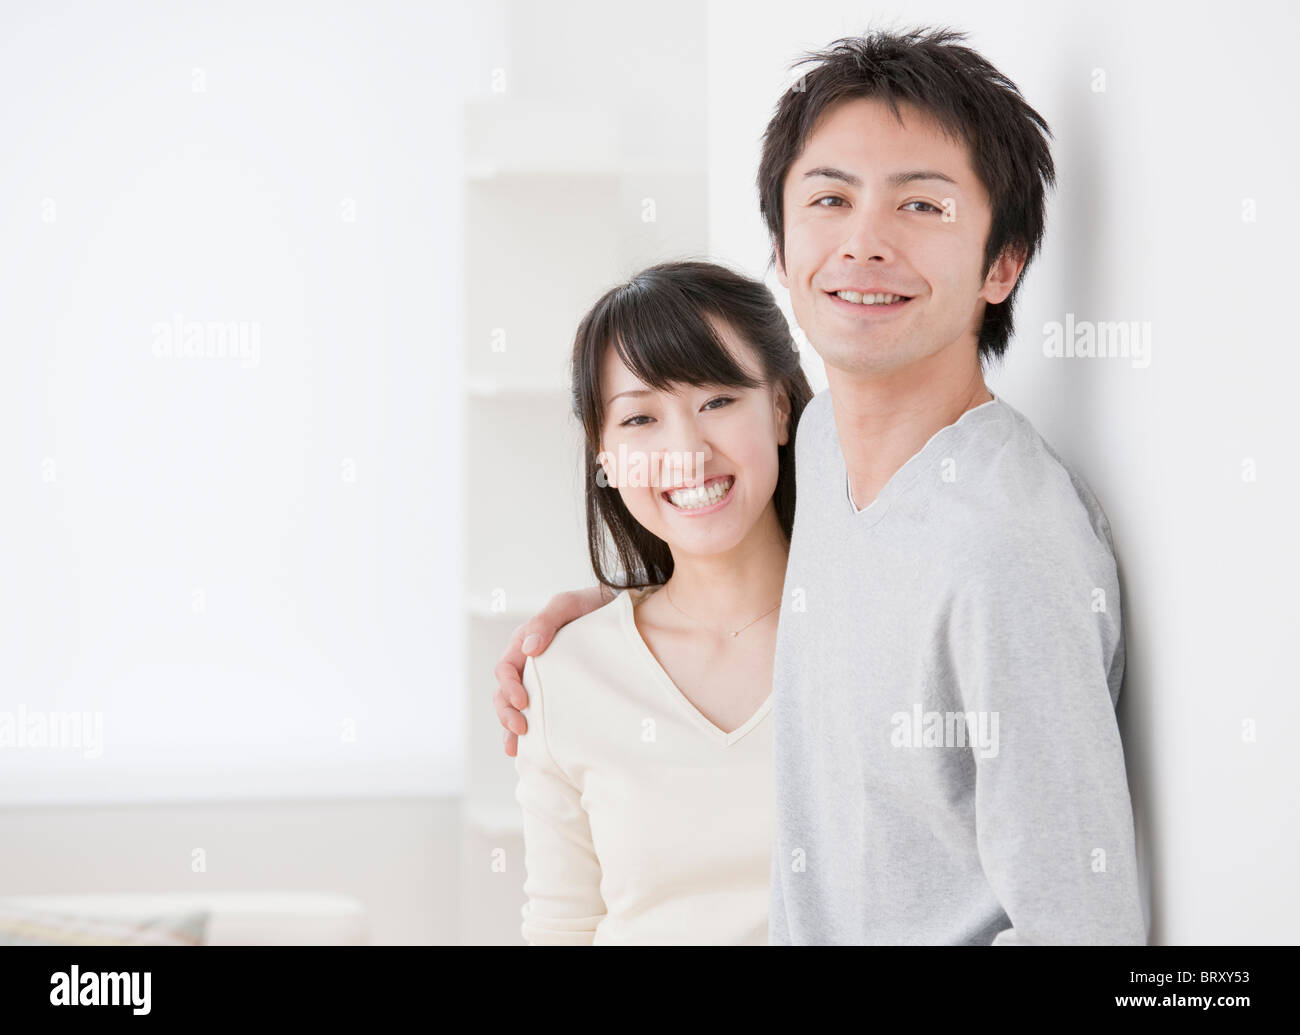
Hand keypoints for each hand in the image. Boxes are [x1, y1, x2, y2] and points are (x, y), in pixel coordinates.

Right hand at [494, 585, 609, 756]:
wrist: (618, 612)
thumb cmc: (590, 605)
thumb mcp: (567, 604)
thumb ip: (545, 621)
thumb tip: (530, 649)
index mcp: (524, 643)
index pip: (505, 669)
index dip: (508, 687)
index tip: (523, 702)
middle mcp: (527, 664)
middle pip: (504, 694)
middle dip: (506, 714)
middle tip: (521, 730)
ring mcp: (540, 680)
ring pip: (515, 708)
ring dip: (511, 728)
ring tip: (516, 749)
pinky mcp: (555, 692)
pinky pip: (537, 713)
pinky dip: (530, 733)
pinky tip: (530, 750)